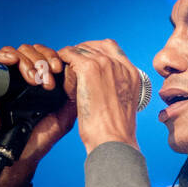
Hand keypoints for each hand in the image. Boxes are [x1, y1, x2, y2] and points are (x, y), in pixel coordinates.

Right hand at [0, 44, 77, 186]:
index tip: (58, 69)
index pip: (42, 54)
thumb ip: (71, 95)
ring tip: (33, 77)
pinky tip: (12, 62)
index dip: (50, 56)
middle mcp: (17, 78)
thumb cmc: (38, 139)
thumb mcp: (63, 117)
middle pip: (27, 50)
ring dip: (24, 59)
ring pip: (10, 52)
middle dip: (40, 59)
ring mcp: (1, 81)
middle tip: (47, 79)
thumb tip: (73, 70)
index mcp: (35, 81)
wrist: (18, 157)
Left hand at [56, 39, 142, 153]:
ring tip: (60, 71)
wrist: (114, 140)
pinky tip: (56, 73)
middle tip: (67, 63)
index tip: (83, 61)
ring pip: (81, 50)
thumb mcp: (121, 106)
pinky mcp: (89, 69)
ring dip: (69, 59)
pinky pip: (69, 56)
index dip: (95, 52)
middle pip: (96, 46)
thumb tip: (99, 89)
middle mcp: (121, 64)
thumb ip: (114, 91)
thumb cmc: (114, 132)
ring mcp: (106, 64)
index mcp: (131, 73)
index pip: (112, 49)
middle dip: (80, 52)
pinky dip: (61, 62)